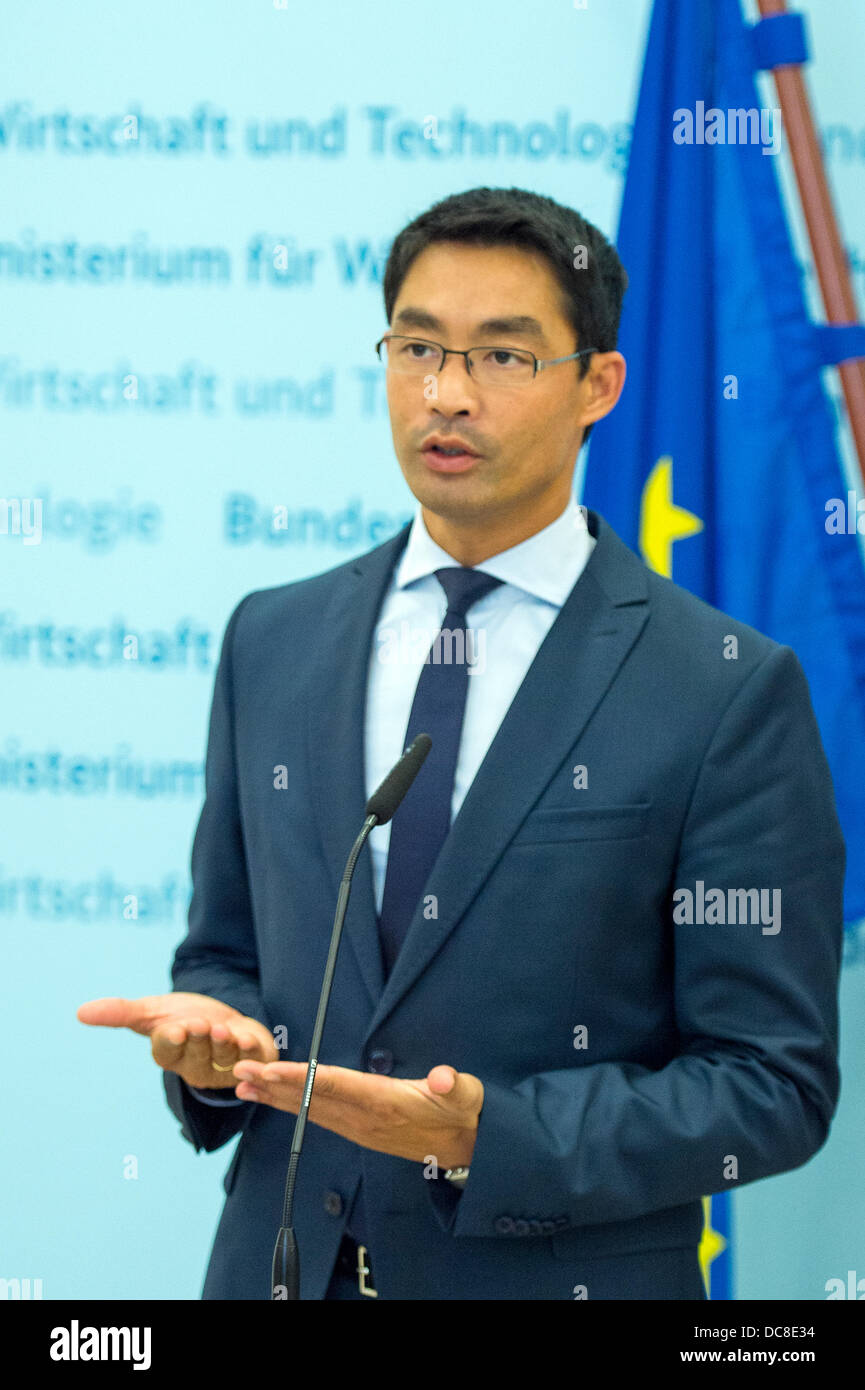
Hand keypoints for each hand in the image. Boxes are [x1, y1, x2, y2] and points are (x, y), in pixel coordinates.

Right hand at [77, 992, 278, 1089]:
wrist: (225, 1018)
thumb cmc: (184, 1017)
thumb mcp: (152, 1011)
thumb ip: (120, 1012)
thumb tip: (80, 1012)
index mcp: (171, 1054)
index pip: (167, 1052)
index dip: (171, 1041)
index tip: (175, 1028)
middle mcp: (196, 1066)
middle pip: (196, 1054)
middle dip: (199, 1038)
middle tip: (200, 1024)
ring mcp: (225, 1066)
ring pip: (224, 1056)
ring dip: (224, 1044)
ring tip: (224, 1029)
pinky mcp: (252, 1060)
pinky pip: (252, 1058)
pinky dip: (250, 1049)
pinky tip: (248, 1040)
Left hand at [231, 1060, 482, 1167]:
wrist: (465, 1147)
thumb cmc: (461, 1111)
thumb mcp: (466, 1094)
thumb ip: (454, 1085)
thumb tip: (444, 1078)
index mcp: (385, 1103)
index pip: (335, 1087)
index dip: (301, 1078)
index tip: (271, 1070)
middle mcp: (365, 1118)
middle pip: (312, 1099)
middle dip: (273, 1085)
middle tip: (239, 1070)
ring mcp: (358, 1128)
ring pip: (309, 1110)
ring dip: (275, 1096)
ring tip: (243, 1084)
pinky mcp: (357, 1130)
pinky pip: (316, 1116)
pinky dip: (291, 1105)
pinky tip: (272, 1097)